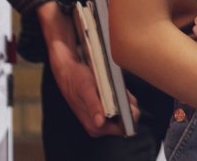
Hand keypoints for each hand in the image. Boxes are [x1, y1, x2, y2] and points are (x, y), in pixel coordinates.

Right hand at [38, 2, 134, 135]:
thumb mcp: (86, 89)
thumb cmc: (76, 78)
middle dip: (128, 105)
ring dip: (125, 99)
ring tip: (115, 86)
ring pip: (124, 111)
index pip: (122, 128)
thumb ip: (94, 107)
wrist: (67, 68)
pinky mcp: (102, 106)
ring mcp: (101, 115)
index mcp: (95, 125)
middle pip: (125, 120)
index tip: (128, 101)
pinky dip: (121, 95)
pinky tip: (115, 86)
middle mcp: (99, 124)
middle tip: (121, 90)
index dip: (129, 116)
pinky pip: (119, 104)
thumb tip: (99, 122)